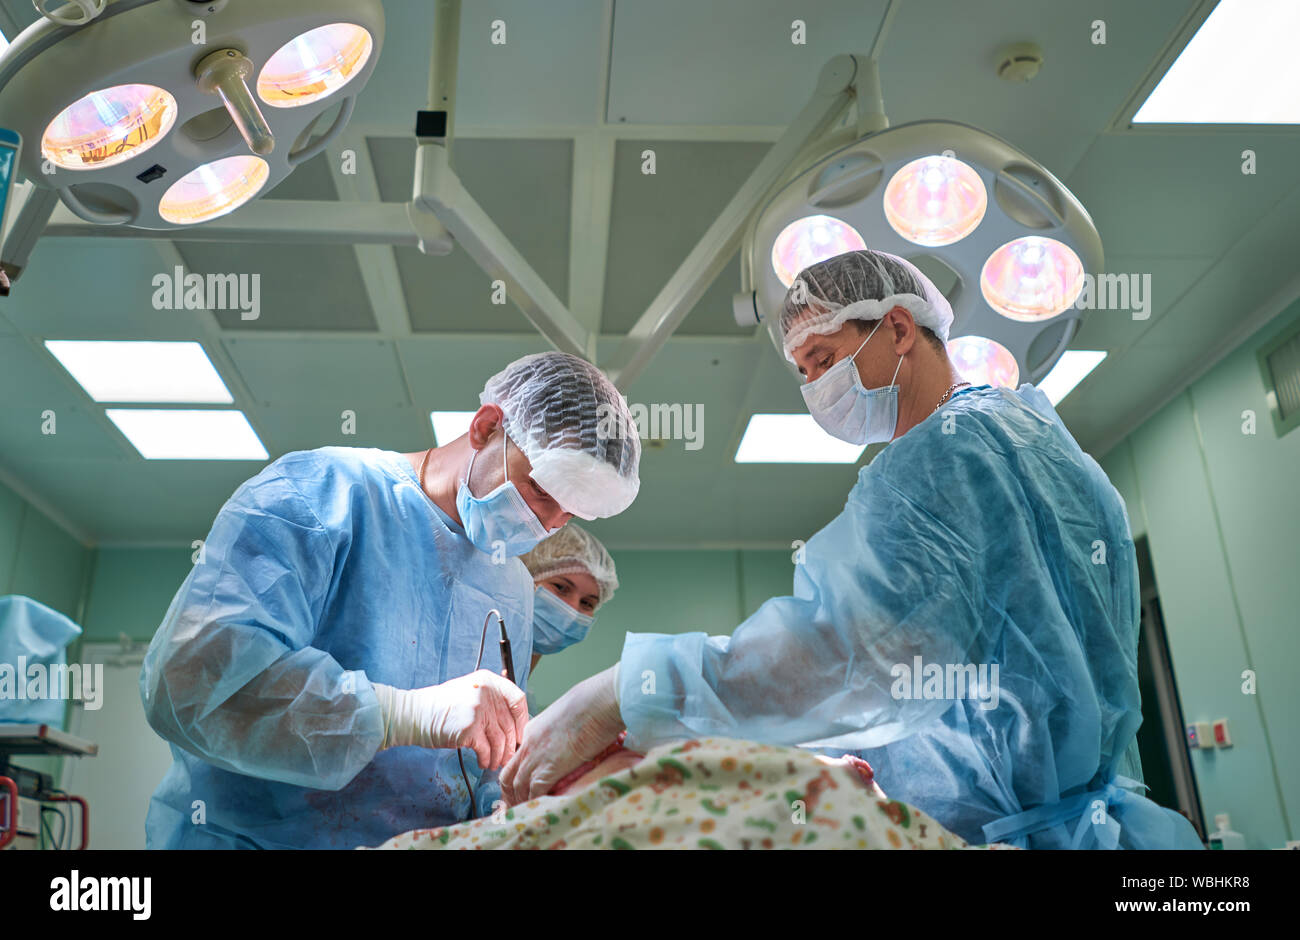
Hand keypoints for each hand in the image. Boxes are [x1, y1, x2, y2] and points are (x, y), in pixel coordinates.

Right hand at [373, 670, 527, 769]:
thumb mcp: (469, 692)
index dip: (522, 720)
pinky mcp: (469, 728)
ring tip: (494, 763)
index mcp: (488, 680)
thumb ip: (491, 702)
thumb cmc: (441, 707)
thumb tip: (515, 727)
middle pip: (509, 724)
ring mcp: (478, 709)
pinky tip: (483, 763)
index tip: (520, 735)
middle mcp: (486, 692)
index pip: (517, 699)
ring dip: (499, 756)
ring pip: (500, 739)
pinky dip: (486, 759)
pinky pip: (486, 749)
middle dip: (510, 745)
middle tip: (507, 757)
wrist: (414, 714)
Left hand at [499, 664, 623, 803]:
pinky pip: (533, 793)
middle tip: (516, 806)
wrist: (597, 702)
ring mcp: (536, 757)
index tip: (521, 788)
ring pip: (517, 787)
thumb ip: (560, 731)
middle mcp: (529, 745)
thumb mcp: (566, 716)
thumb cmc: (590, 704)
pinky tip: (538, 809)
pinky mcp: (548, 769)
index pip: (517, 759)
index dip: (517, 776)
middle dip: (510, 794)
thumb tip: (570, 741)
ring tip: (525, 813)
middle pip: (508, 776)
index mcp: (532, 730)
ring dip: (520, 802)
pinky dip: (534, 803)